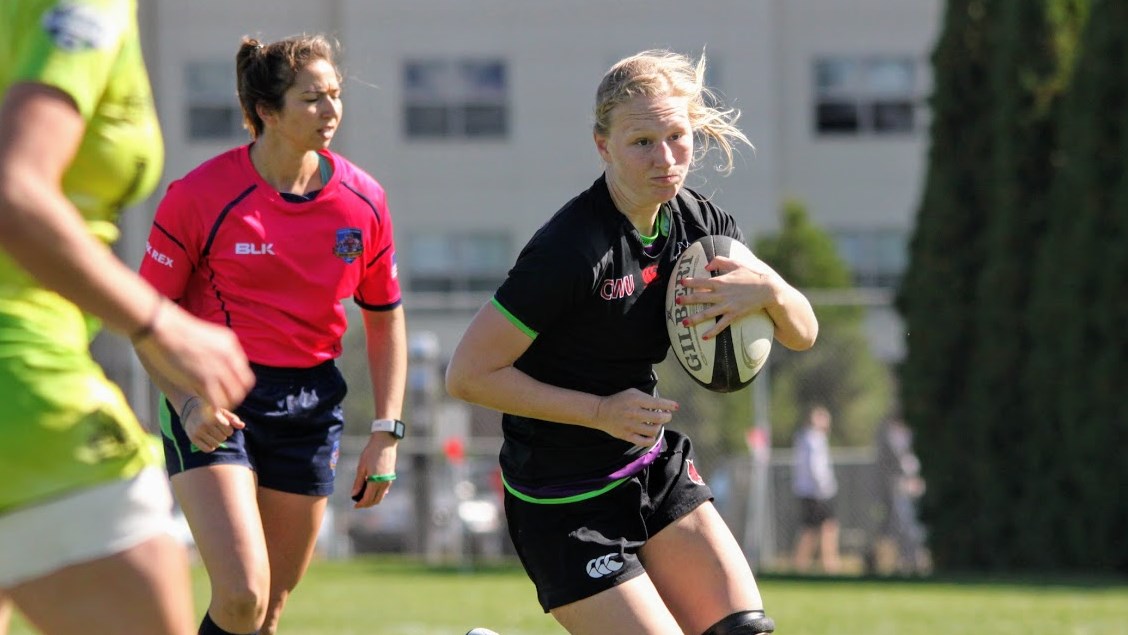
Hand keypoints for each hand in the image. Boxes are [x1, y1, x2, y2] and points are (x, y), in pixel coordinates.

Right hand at [134, 301, 254, 409]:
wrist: (161, 326)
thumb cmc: (175, 331)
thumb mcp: (206, 337)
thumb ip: (216, 351)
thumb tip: (218, 366)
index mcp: (230, 344)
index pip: (244, 372)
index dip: (237, 384)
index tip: (226, 390)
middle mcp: (229, 356)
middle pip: (244, 386)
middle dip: (234, 396)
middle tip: (222, 401)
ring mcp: (219, 368)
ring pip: (234, 396)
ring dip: (224, 404)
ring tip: (212, 407)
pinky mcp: (204, 379)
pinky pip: (218, 402)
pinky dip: (214, 409)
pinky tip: (205, 410)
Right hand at [180, 399, 243, 452]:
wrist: (191, 411)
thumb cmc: (211, 412)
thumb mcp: (223, 412)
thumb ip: (233, 419)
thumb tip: (243, 426)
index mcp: (214, 417)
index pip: (229, 431)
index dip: (228, 430)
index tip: (223, 426)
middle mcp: (206, 424)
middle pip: (223, 438)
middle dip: (222, 435)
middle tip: (216, 430)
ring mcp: (198, 432)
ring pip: (216, 444)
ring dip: (217, 441)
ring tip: (212, 434)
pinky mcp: (193, 439)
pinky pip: (207, 449)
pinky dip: (210, 447)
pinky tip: (208, 440)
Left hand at [351, 433, 398, 507]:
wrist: (385, 443)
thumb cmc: (371, 453)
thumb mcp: (361, 467)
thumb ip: (358, 482)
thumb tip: (353, 494)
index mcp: (375, 481)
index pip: (368, 499)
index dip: (361, 504)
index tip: (355, 506)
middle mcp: (384, 483)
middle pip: (375, 500)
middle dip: (367, 504)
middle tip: (359, 503)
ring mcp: (388, 481)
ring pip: (381, 496)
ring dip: (373, 500)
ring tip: (363, 497)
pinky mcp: (391, 477)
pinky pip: (384, 490)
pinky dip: (378, 494)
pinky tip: (371, 490)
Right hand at [591, 388, 677, 444]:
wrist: (600, 412)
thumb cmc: (619, 400)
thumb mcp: (632, 393)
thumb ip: (647, 398)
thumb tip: (663, 406)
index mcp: (635, 400)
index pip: (658, 403)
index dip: (670, 405)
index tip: (676, 406)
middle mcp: (634, 413)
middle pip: (658, 418)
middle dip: (667, 417)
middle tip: (667, 416)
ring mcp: (630, 426)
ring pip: (653, 430)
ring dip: (659, 427)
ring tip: (656, 424)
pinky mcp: (627, 436)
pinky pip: (644, 442)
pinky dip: (651, 439)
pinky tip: (651, 434)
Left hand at [676, 255, 777, 339]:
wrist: (768, 290)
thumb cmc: (753, 275)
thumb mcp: (737, 263)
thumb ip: (720, 261)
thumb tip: (706, 266)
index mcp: (721, 281)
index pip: (701, 281)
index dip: (690, 282)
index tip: (680, 282)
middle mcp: (722, 294)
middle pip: (700, 297)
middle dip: (687, 300)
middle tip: (677, 302)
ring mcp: (727, 305)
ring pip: (707, 313)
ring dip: (694, 319)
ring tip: (683, 323)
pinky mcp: (734, 314)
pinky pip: (721, 324)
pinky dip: (713, 331)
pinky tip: (704, 337)